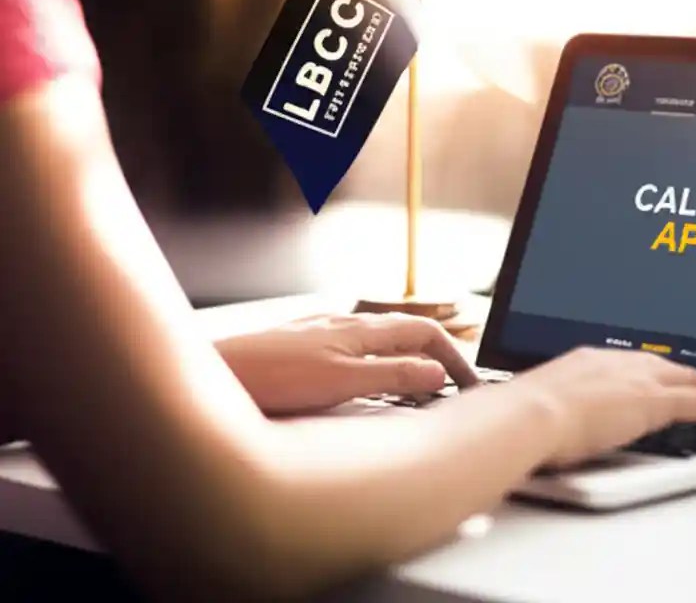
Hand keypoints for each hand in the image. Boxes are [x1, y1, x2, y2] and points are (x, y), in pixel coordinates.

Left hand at [216, 313, 478, 414]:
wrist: (211, 372)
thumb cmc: (270, 378)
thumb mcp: (340, 382)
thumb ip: (391, 375)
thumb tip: (438, 372)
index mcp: (360, 330)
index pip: (425, 331)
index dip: (454, 354)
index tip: (470, 382)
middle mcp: (345, 324)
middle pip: (406, 331)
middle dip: (438, 354)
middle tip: (457, 384)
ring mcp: (323, 332)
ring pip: (381, 339)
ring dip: (410, 357)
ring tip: (422, 385)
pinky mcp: (303, 345)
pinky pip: (358, 347)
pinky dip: (380, 362)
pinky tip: (368, 380)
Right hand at [504, 347, 695, 467]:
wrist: (525, 417)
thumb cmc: (517, 421)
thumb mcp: (536, 414)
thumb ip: (550, 418)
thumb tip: (540, 433)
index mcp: (587, 361)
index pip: (633, 366)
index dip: (654, 377)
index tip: (661, 387)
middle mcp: (617, 362)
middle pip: (669, 367)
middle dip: (692, 381)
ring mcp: (638, 378)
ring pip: (691, 381)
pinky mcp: (655, 401)